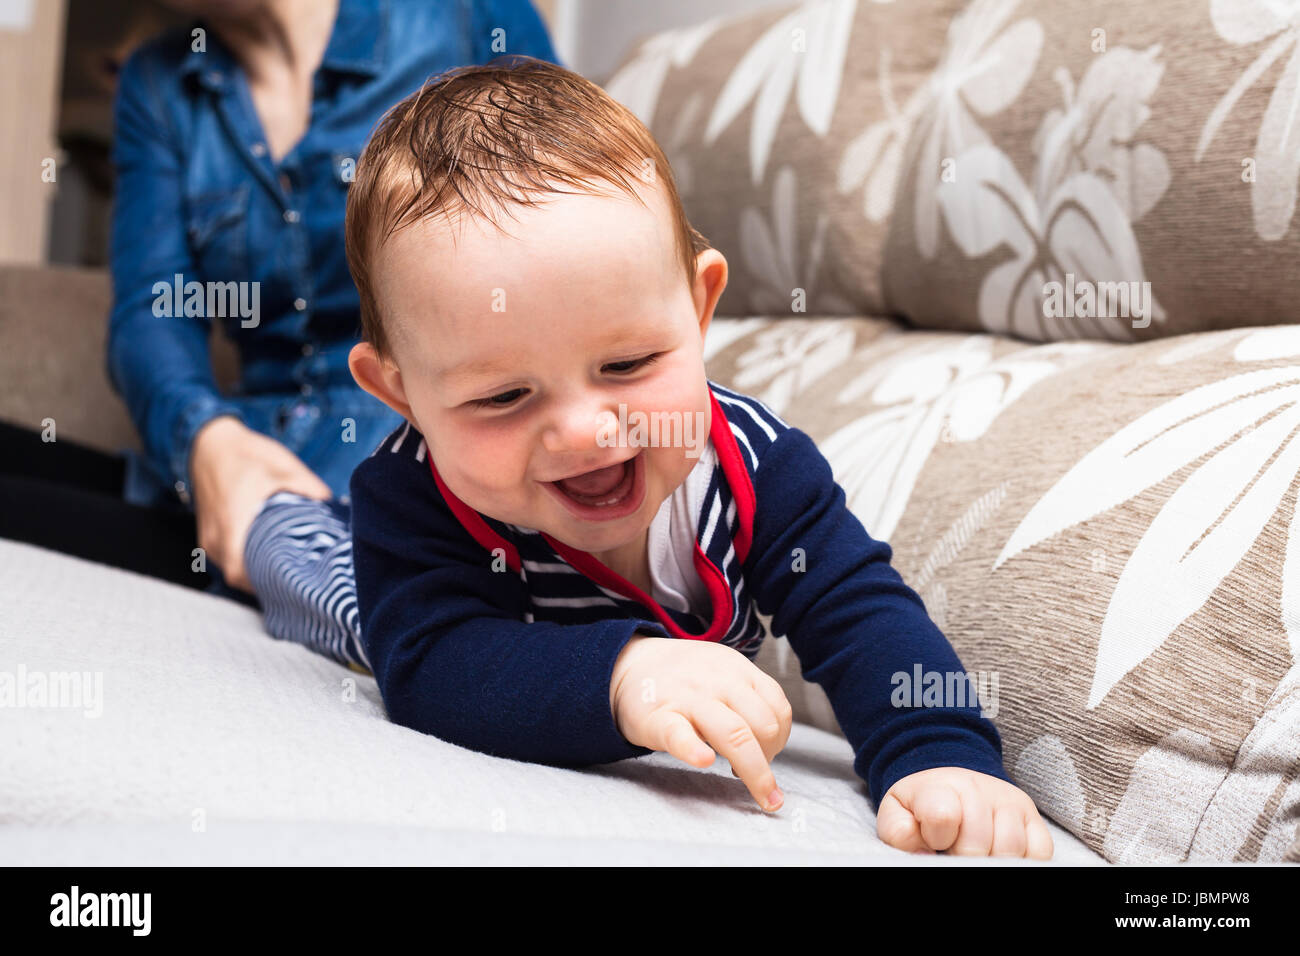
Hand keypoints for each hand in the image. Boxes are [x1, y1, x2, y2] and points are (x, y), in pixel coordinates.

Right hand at [189, 415, 331, 591]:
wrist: (210, 443)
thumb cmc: (245, 454)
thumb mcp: (282, 465)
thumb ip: (307, 487)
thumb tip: (333, 506)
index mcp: (231, 524)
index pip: (241, 573)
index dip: (267, 584)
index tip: (294, 585)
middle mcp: (215, 539)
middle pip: (240, 576)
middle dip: (269, 581)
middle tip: (301, 580)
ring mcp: (210, 540)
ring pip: (234, 569)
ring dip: (257, 572)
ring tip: (289, 571)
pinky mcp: (210, 536)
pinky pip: (229, 558)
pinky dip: (247, 561)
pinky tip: (270, 556)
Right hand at [609, 633, 792, 811]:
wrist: (626, 665)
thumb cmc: (682, 678)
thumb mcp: (722, 670)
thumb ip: (749, 698)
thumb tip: (772, 743)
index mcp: (738, 670)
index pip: (779, 709)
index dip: (780, 739)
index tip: (766, 753)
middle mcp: (719, 682)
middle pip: (765, 726)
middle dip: (769, 759)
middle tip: (755, 776)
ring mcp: (689, 699)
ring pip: (735, 736)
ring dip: (755, 772)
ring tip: (755, 792)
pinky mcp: (659, 718)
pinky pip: (680, 735)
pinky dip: (694, 750)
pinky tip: (703, 761)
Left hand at [877, 767, 1054, 858]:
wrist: (949, 782)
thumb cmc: (922, 806)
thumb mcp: (897, 813)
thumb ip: (898, 831)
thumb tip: (921, 851)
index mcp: (940, 787)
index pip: (943, 816)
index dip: (937, 838)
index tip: (933, 840)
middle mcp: (979, 788)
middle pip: (978, 842)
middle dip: (962, 856)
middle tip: (953, 850)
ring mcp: (1009, 802)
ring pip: (1010, 849)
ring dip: (991, 860)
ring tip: (974, 853)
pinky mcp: (1032, 817)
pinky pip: (1039, 851)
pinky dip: (1023, 861)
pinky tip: (999, 855)